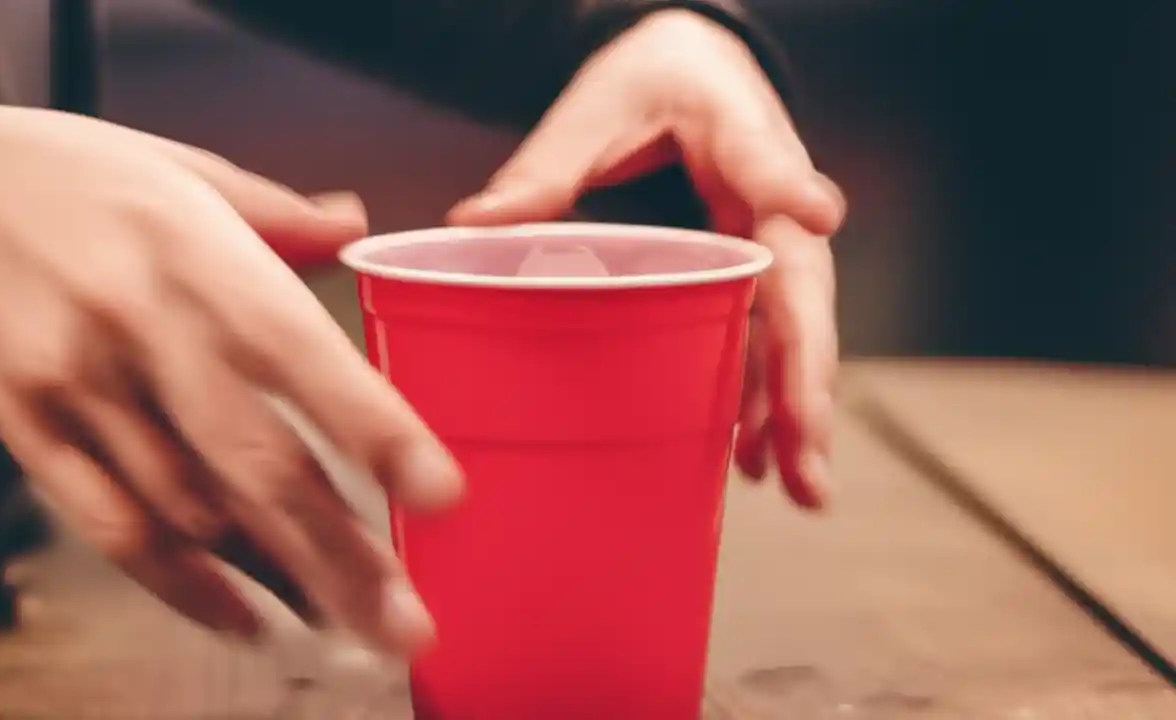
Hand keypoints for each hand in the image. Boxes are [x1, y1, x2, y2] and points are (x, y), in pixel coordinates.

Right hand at [0, 89, 462, 654]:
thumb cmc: (81, 177)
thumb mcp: (190, 169)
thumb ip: (281, 215)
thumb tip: (358, 224)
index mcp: (202, 258)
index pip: (306, 357)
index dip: (377, 432)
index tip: (441, 494)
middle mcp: (147, 329)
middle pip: (257, 462)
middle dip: (339, 554)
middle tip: (404, 623)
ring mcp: (83, 387)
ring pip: (190, 510)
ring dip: (275, 577)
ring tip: (346, 626)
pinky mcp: (28, 428)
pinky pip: (109, 524)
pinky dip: (179, 583)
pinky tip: (241, 617)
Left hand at [450, 10, 841, 509]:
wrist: (695, 65)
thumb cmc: (653, 79)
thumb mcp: (597, 105)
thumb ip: (547, 164)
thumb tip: (471, 224)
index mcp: (737, 129)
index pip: (764, 155)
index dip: (788, 186)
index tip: (814, 212)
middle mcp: (772, 195)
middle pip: (800, 286)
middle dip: (804, 373)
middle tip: (805, 449)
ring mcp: (771, 240)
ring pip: (793, 330)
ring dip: (794, 410)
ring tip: (794, 484)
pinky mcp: (757, 271)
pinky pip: (763, 338)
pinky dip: (759, 399)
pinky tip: (748, 457)